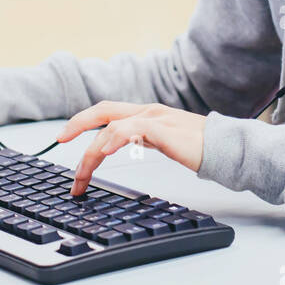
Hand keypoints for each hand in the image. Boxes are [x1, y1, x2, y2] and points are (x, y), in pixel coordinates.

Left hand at [56, 102, 204, 195]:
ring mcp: (155, 119)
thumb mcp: (162, 141)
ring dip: (90, 152)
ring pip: (111, 126)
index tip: (65, 137)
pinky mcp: (163, 130)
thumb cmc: (199, 148)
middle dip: (76, 124)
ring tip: (81, 174)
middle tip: (58, 140)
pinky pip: (131, 130)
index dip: (83, 120)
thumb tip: (120, 146)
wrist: (226, 148)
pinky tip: (102, 153)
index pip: (107, 111)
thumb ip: (142, 138)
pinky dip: (112, 140)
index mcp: (145, 113)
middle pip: (102, 110)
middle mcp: (147, 111)